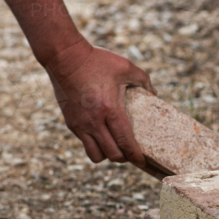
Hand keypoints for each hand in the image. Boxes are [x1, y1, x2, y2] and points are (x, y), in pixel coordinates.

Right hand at [43, 42, 154, 164]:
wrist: (64, 57)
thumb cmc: (97, 61)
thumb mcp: (125, 67)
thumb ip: (143, 80)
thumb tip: (154, 93)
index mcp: (110, 109)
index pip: (125, 142)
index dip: (136, 156)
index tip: (143, 162)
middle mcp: (94, 121)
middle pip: (111, 155)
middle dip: (124, 158)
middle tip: (130, 153)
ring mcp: (80, 124)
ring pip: (95, 155)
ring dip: (106, 154)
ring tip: (114, 146)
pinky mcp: (70, 123)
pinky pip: (84, 142)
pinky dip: (94, 143)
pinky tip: (101, 134)